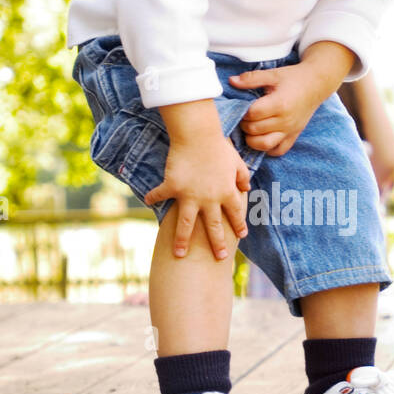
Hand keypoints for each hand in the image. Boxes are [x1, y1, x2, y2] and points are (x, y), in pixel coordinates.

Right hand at [144, 132, 250, 259]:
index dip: (239, 225)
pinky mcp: (173, 187)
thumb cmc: (219, 146)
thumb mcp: (237, 161)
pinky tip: (147, 201)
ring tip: (179, 255)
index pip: (236, 214)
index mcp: (227, 193)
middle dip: (217, 244)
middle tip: (219, 257)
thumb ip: (243, 176)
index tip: (241, 236)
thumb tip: (246, 188)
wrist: (198, 135)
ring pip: (186, 224)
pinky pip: (161, 195)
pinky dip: (153, 197)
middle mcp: (210, 199)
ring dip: (182, 240)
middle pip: (214, 227)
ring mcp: (190, 195)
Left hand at [229, 43, 354, 155]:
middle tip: (245, 116)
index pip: (253, 114)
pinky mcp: (293, 136)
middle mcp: (285, 120)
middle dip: (245, 124)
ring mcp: (290, 131)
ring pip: (264, 144)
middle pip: (255, 130)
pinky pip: (278, 150)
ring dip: (252, 139)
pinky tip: (262, 138)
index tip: (243, 106)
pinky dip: (267, 148)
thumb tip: (231, 81)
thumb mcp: (272, 74)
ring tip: (251, 128)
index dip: (243, 111)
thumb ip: (251, 79)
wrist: (316, 84)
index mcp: (279, 103)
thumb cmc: (293, 78)